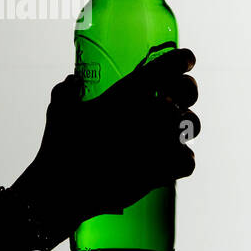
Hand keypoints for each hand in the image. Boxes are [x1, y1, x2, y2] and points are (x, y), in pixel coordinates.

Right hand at [16, 47, 199, 230]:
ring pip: (192, 125)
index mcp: (128, 93)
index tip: (187, 61)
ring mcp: (160, 142)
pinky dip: (182, 160)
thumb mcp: (58, 111)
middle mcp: (150, 113)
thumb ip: (66, 91)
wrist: (64, 190)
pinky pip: (188, 161)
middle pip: (187, 91)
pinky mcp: (162, 172)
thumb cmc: (60, 147)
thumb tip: (72, 81)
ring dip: (185, 125)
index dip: (182, 59)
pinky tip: (172, 160)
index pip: (167, 66)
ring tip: (172, 131)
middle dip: (187, 90)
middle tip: (176, 97)